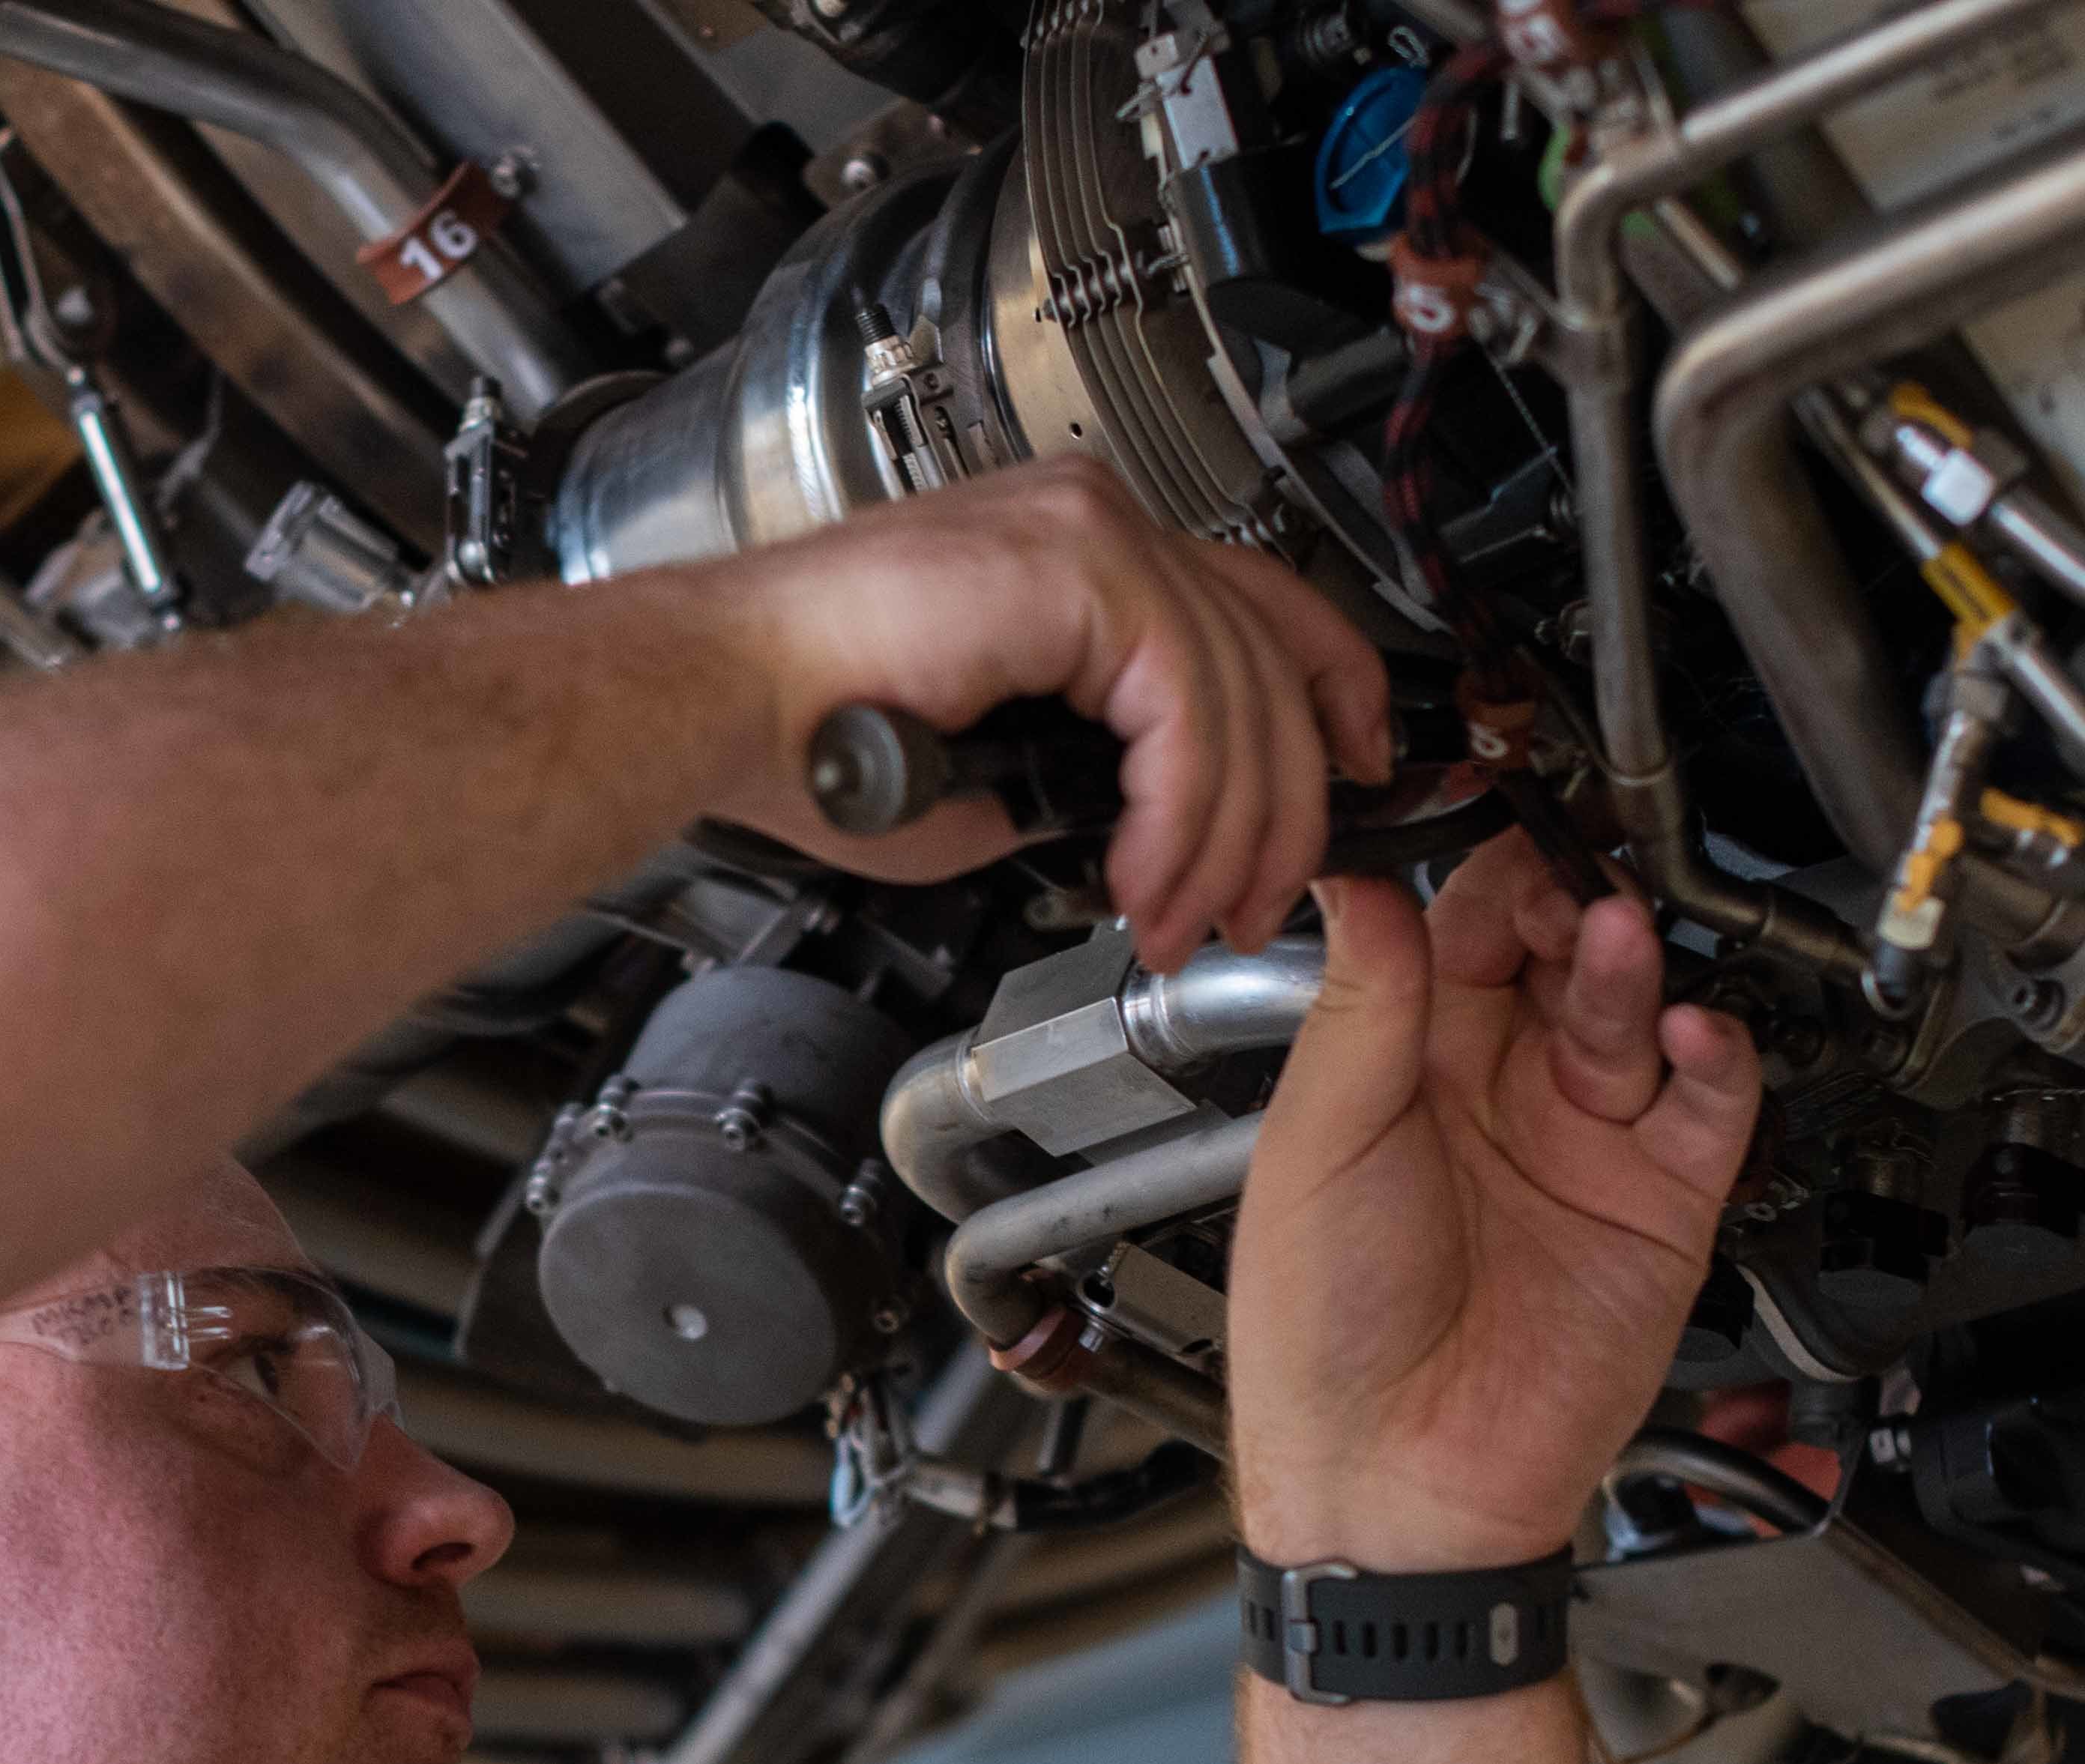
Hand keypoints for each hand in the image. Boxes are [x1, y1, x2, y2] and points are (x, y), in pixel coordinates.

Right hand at [708, 461, 1393, 969]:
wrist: (725, 699)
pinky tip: (1144, 878)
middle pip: (1272, 659)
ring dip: (1227, 838)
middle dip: (1286, 811)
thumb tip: (1144, 837)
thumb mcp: (996, 773)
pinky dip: (1181, 816)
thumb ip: (1087, 782)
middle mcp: (1097, 522)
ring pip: (1244, 694)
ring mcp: (1091, 532)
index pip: (1261, 608)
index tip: (1359, 778)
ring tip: (1183, 920)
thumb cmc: (815, 730)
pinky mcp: (1078, 567)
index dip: (1332, 697)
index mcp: (1080, 554)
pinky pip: (1189, 710)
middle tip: (1255, 910)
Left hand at [1226, 838, 1761, 1573]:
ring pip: (1635, 1011)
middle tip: (1579, 884)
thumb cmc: (1323, 1339)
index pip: (1464, 934)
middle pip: (1561, 955)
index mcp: (1402, 1073)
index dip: (1493, 880)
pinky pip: (1710, 1103)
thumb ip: (1361, 1011)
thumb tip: (1357, 883)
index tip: (1510, 835)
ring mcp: (1584, 1147)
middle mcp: (1499, 1097)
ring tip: (1622, 943)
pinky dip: (1714, 1054)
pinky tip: (1688, 1030)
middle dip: (1576, 905)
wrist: (1399, 1484)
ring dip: (1636, 964)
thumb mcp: (1316, 1147)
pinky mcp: (1660, 1204)